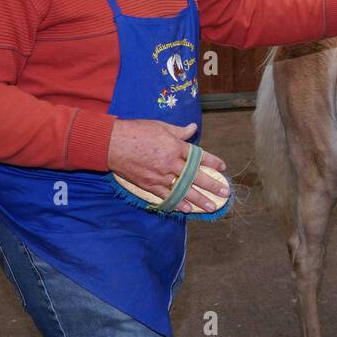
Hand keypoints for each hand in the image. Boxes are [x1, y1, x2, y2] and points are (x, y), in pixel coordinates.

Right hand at [107, 120, 229, 213]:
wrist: (111, 143)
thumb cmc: (136, 131)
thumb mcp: (160, 126)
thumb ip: (179, 131)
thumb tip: (193, 128)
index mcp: (175, 146)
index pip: (199, 156)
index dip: (213, 162)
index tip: (223, 168)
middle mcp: (171, 162)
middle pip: (196, 176)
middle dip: (212, 185)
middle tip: (225, 193)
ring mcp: (160, 175)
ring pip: (184, 190)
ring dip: (199, 199)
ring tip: (211, 207)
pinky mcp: (149, 184)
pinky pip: (166, 196)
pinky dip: (177, 203)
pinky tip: (187, 209)